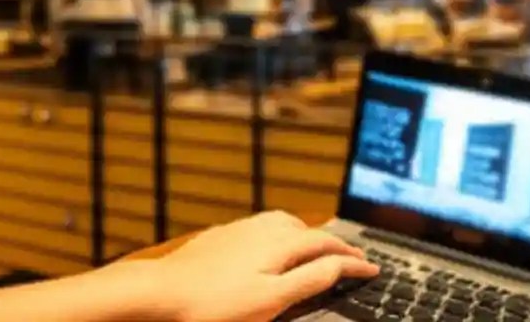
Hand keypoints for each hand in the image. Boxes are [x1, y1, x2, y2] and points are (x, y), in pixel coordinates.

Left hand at [155, 211, 378, 321]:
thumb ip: (311, 279)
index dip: (353, 259)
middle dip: (333, 244)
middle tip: (349, 258)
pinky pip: (261, 227)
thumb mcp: (272, 299)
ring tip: (314, 247)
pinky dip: (280, 235)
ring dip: (306, 234)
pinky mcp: (220, 237)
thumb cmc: (214, 305)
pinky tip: (269, 247)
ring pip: (284, 223)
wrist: (157, 293)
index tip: (372, 268)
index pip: (329, 247)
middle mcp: (264, 229)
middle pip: (309, 230)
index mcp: (282, 243)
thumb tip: (344, 264)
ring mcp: (240, 229)